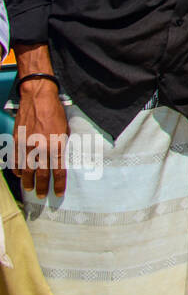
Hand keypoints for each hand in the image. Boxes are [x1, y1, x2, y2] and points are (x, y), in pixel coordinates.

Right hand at [15, 80, 68, 197]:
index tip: (58, 193)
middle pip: (41, 174)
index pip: (58, 170)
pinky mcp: (16, 141)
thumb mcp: (65, 129)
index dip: (58, 184)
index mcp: (56, 145)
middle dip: (43, 187)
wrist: (38, 98)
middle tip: (43, 196)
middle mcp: (41, 148)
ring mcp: (27, 145)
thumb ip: (61, 145)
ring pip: (26, 170)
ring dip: (28, 181)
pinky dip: (16, 169)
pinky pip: (15, 160)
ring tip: (30, 189)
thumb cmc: (55, 112)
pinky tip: (19, 175)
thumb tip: (60, 159)